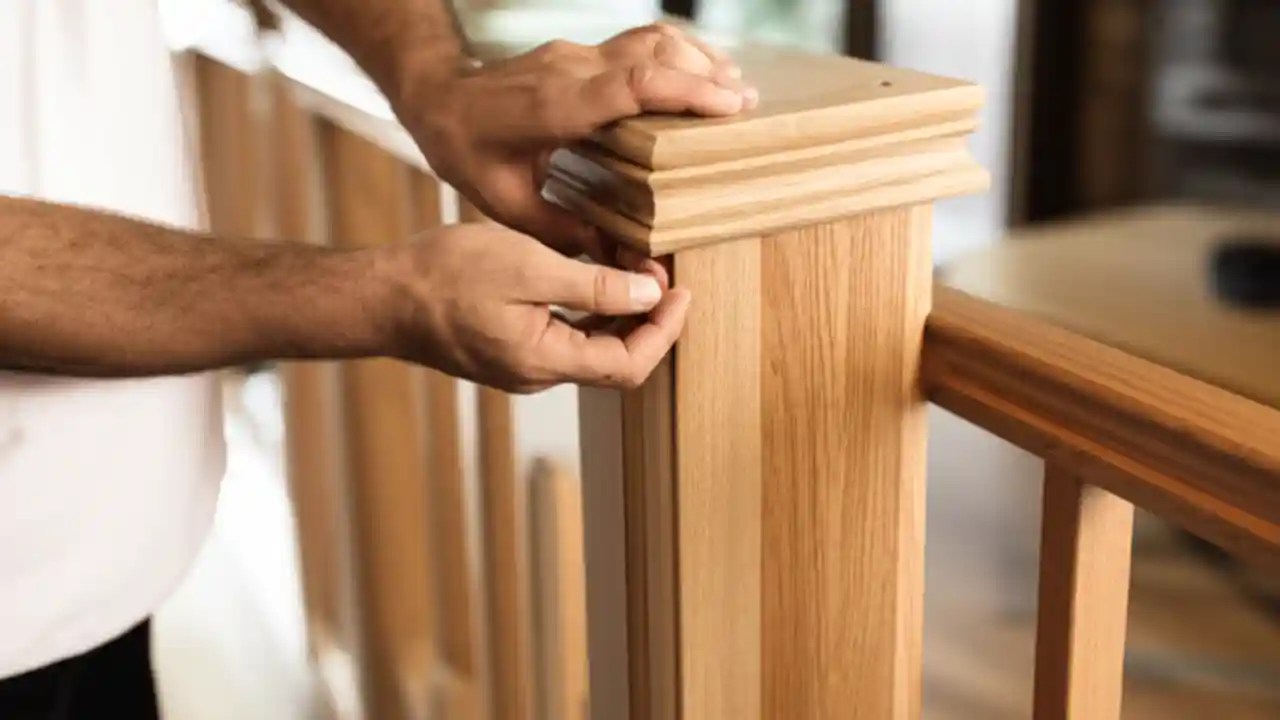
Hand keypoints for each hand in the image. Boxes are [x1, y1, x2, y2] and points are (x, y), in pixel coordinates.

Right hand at [373, 222, 688, 392]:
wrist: (380, 296)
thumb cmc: (444, 276)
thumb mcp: (528, 267)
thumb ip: (594, 286)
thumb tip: (649, 294)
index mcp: (546, 361)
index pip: (629, 364)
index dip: (665, 331)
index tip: (681, 291)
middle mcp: (537, 374)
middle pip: (615, 362)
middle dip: (648, 321)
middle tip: (663, 273)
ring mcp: (520, 366)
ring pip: (590, 349)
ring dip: (619, 315)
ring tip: (635, 269)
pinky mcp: (507, 350)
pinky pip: (563, 339)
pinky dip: (589, 312)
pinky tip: (591, 278)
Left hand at [396, 23, 756, 256]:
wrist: (436, 97)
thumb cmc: (465, 151)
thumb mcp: (506, 204)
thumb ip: (565, 232)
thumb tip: (621, 265)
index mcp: (555, 107)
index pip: (632, 85)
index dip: (685, 90)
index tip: (729, 106)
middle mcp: (570, 69)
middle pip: (654, 53)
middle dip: (706, 76)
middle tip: (747, 106)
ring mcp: (576, 53)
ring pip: (651, 39)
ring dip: (697, 60)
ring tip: (734, 91)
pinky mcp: (580, 51)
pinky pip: (639, 42)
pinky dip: (677, 57)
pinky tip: (699, 77)